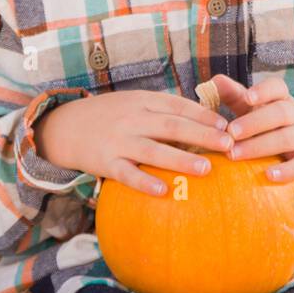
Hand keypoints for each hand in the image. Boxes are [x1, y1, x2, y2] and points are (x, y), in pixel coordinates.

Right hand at [32, 90, 231, 196]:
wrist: (65, 126)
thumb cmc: (110, 115)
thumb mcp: (135, 103)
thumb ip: (163, 110)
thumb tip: (203, 119)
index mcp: (143, 101)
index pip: (178, 106)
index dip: (203, 115)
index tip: (227, 126)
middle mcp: (133, 119)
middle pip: (172, 126)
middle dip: (203, 136)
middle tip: (229, 145)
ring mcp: (118, 141)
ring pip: (154, 150)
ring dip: (181, 159)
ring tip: (206, 169)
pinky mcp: (105, 162)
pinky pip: (127, 174)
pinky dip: (145, 182)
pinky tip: (163, 191)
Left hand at [205, 74, 293, 188]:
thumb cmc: (272, 128)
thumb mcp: (255, 111)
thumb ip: (235, 97)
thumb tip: (214, 81)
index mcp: (282, 99)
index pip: (277, 87)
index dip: (263, 91)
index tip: (247, 97)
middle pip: (280, 113)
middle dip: (254, 122)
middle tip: (231, 132)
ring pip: (287, 138)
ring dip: (259, 146)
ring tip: (234, 155)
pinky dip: (286, 170)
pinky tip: (268, 176)